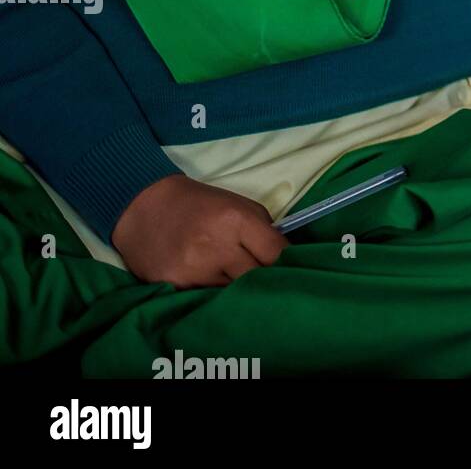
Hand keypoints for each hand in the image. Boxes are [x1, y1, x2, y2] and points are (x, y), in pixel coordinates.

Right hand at [112, 173, 287, 287]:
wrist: (145, 207)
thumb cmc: (200, 204)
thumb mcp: (237, 205)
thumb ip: (262, 230)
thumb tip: (283, 257)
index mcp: (237, 220)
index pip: (276, 253)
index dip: (287, 262)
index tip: (292, 267)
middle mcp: (217, 247)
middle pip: (257, 279)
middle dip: (265, 280)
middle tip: (268, 281)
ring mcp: (194, 270)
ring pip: (232, 293)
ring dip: (237, 290)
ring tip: (234, 280)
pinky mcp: (174, 286)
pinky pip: (205, 299)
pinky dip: (212, 295)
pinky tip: (210, 283)